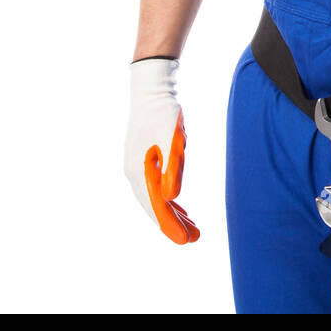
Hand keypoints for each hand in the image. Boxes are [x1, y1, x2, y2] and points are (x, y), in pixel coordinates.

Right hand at [125, 58, 199, 244]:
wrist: (151, 89)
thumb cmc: (163, 113)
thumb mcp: (173, 140)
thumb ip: (172, 168)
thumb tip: (172, 197)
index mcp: (139, 170)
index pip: (155, 205)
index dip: (170, 225)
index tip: (186, 240)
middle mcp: (135, 172)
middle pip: (155, 205)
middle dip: (174, 223)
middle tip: (195, 238)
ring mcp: (138, 166)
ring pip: (155, 197)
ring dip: (172, 213)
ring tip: (192, 227)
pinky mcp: (145, 160)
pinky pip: (155, 186)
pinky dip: (168, 198)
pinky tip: (178, 204)